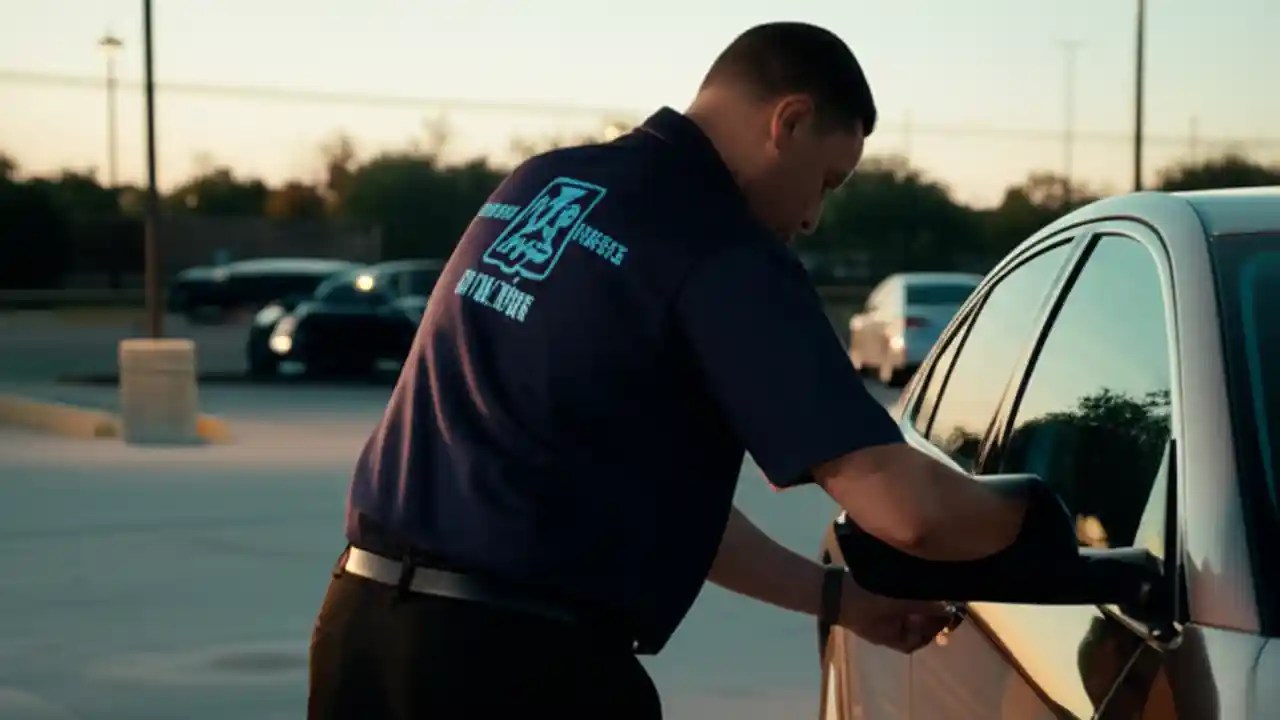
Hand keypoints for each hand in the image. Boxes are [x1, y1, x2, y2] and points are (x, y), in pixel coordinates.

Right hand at [835, 575, 951, 653]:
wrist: (829, 591)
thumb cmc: (865, 601)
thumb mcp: (899, 603)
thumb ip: (925, 607)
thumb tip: (949, 608)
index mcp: (892, 638)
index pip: (919, 639)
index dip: (934, 627)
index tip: (945, 610)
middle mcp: (884, 633)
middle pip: (911, 627)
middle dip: (924, 614)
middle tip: (935, 597)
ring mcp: (873, 620)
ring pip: (900, 616)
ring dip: (912, 604)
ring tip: (921, 589)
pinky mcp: (866, 606)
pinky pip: (889, 607)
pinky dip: (899, 598)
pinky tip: (903, 584)